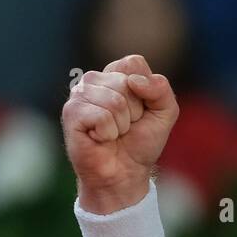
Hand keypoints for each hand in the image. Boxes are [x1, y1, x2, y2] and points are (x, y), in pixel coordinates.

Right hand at [62, 55, 178, 212]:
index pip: (133, 63)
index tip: (140, 111)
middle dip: (134, 111)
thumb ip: (161, 88)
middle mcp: (94, 80)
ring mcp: (79, 95)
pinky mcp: (71, 113)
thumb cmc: (141, 141)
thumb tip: (133, 81)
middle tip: (125, 126)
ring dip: (122, 124)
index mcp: (115, 74)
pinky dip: (108, 133)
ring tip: (113, 133)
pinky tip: (100, 139)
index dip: (145, 91)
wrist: (126, 173)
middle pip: (126, 82)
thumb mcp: (166, 111)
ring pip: (115, 101)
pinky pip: (102, 116)